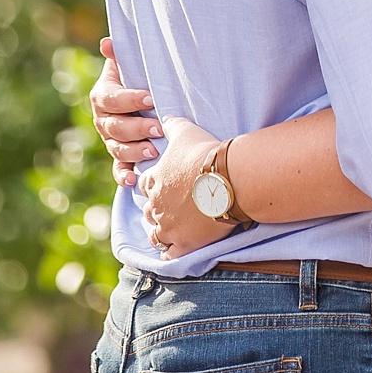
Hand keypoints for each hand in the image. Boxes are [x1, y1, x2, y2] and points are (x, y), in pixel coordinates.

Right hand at [91, 38, 162, 189]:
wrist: (140, 101)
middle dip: (137, 128)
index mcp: (102, 96)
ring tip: (154, 151)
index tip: (151, 98)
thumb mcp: (129, 66)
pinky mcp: (119, 158)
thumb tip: (107, 42)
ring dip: (135, 151)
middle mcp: (103, 120)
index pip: (112, 98)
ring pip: (118, 149)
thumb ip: (120, 55)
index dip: (130, 99)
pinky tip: (134, 181)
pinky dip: (124, 177)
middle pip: (115, 127)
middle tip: (158, 127)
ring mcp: (110, 141)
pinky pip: (118, 170)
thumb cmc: (137, 79)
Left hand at [140, 116, 235, 257]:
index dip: (153, 185)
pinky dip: (172, 252)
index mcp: (153, 180)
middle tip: (174, 207)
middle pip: (149, 211)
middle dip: (158, 210)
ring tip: (175, 229)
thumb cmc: (206, 154)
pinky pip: (169, 254)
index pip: (144, 185)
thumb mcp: (186, 132)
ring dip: (162, 232)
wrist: (228, 179)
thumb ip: (172, 125)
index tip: (164, 185)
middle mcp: (155, 205)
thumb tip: (165, 118)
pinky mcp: (182, 244)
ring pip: (156, 235)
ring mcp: (167, 227)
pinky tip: (180, 248)